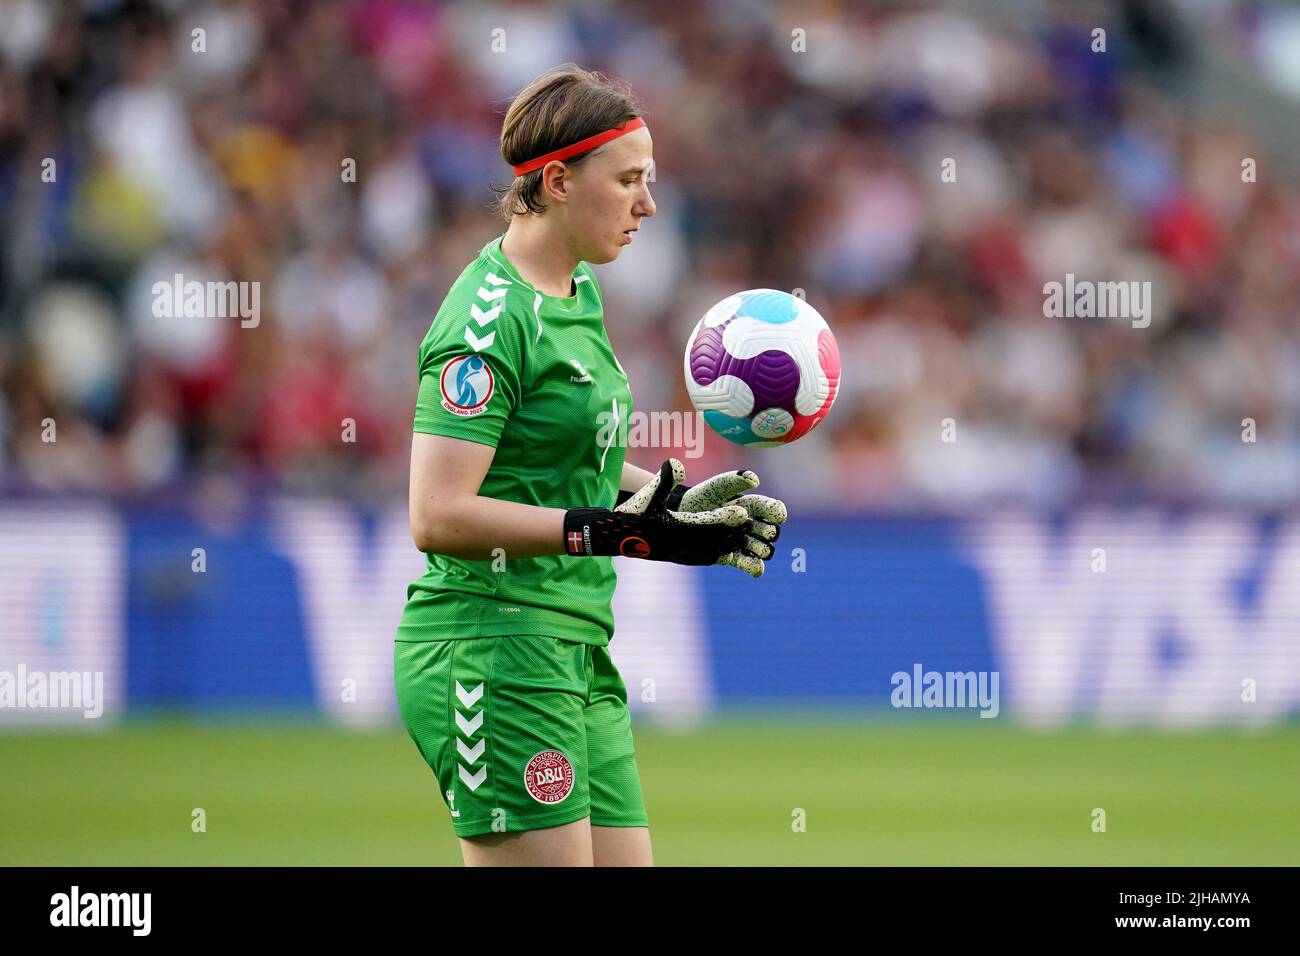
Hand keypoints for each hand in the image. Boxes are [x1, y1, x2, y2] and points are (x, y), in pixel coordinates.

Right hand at [564, 460, 751, 564]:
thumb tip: (676, 462)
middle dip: (732, 532)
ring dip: (728, 545)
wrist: (617, 538)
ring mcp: (679, 554)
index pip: (706, 523)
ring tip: (743, 536)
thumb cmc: (633, 514)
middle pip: (714, 540)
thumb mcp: (647, 495)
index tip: (742, 512)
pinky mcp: (678, 559)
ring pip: (711, 552)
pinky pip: (703, 560)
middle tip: (750, 523)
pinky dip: (717, 555)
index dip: (725, 518)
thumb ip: (664, 479)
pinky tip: (726, 551)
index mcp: (674, 527)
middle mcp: (679, 543)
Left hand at [670, 469, 786, 577]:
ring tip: (748, 543)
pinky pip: (750, 565)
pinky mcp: (733, 556)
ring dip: (761, 549)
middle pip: (772, 531)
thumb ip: (735, 480)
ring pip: (764, 549)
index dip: (777, 512)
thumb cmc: (702, 498)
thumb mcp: (717, 487)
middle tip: (753, 526)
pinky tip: (754, 569)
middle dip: (768, 531)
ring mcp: (743, 541)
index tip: (777, 515)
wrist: (681, 517)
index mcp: (751, 505)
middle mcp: (752, 524)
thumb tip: (755, 479)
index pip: (772, 509)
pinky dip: (754, 567)